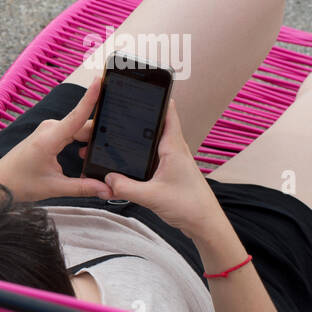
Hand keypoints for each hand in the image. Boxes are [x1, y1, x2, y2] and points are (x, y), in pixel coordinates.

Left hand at [0, 76, 111, 201]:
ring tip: (99, 156)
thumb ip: (82, 187)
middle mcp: (50, 129)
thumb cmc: (19, 182)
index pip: (77, 114)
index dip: (91, 97)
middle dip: (99, 135)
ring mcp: (48, 130)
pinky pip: (71, 132)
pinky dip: (81, 141)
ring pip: (78, 129)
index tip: (100, 80)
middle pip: (84, 125)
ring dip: (90, 141)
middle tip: (115, 149)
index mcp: (50, 138)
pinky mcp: (48, 135)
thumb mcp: (54, 187)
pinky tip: (86, 154)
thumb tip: (106, 189)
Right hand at [91, 98, 225, 238]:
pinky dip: (135, 157)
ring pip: (150, 143)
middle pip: (154, 125)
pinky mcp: (167, 173)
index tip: (140, 87)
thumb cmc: (189, 206)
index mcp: (173, 147)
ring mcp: (170, 161)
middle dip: (135, 118)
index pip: (167, 112)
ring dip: (134, 139)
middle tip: (115, 112)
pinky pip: (149, 158)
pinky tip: (122, 163)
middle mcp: (173, 150)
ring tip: (112, 135)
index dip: (156, 97)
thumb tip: (106, 179)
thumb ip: (125, 187)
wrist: (205, 224)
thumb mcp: (151, 197)